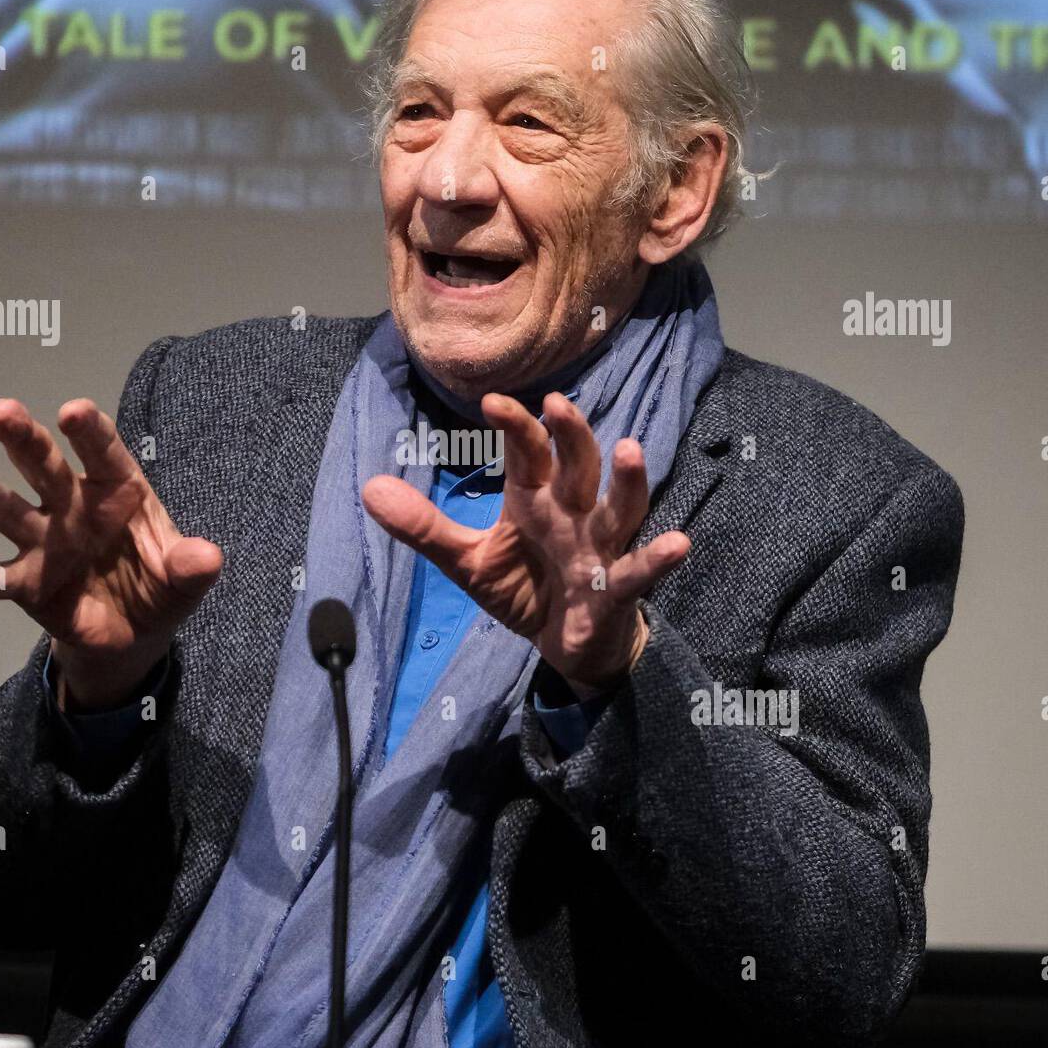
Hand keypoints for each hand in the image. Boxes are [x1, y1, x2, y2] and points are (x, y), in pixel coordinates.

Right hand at [0, 398, 222, 708]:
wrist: (134, 633)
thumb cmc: (160, 584)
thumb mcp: (185, 578)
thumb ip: (193, 566)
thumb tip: (207, 558)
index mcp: (117, 490)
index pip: (104, 452)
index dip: (91, 431)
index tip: (74, 411)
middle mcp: (74, 505)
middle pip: (46, 466)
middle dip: (26, 439)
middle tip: (1, 411)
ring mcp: (46, 540)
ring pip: (12, 510)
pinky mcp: (28, 581)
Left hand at [362, 391, 688, 691]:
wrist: (568, 645)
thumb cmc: (525, 589)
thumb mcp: (468, 561)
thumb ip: (425, 527)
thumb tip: (369, 488)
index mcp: (535, 499)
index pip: (528, 453)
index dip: (515, 427)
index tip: (492, 402)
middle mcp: (572, 513)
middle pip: (578, 466)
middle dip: (571, 436)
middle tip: (560, 404)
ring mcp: (600, 548)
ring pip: (618, 507)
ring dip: (626, 481)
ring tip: (630, 449)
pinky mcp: (618, 587)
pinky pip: (639, 571)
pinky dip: (657, 558)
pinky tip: (678, 543)